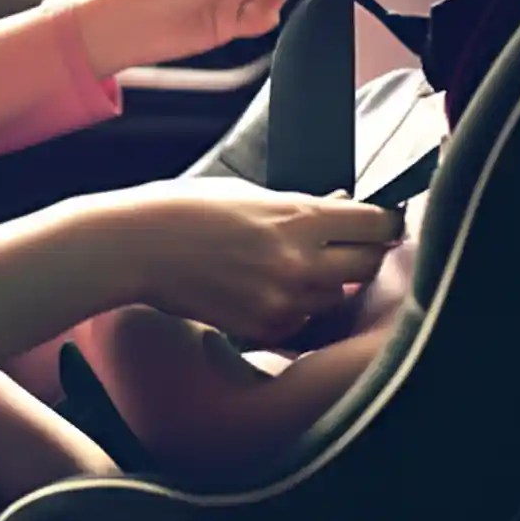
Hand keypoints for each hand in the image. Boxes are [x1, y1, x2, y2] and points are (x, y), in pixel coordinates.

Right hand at [68, 179, 401, 343]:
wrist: (135, 246)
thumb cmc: (183, 210)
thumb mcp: (247, 193)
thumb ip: (299, 207)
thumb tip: (341, 209)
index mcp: (297, 217)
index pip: (377, 224)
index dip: (383, 223)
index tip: (380, 225)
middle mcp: (298, 261)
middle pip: (367, 265)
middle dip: (359, 255)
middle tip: (341, 248)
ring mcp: (281, 299)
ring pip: (333, 297)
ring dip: (322, 285)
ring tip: (285, 269)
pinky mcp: (261, 327)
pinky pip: (299, 323)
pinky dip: (290, 310)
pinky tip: (259, 290)